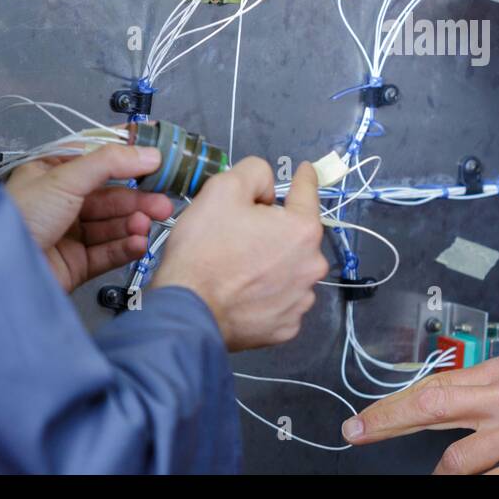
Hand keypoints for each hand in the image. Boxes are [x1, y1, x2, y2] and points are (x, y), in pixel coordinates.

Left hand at [5, 144, 173, 292]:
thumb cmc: (15, 220)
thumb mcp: (64, 178)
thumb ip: (110, 162)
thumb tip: (147, 152)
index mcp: (52, 174)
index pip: (98, 159)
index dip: (128, 158)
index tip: (157, 158)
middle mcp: (61, 202)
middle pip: (111, 196)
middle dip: (138, 199)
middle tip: (163, 201)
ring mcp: (69, 234)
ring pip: (113, 224)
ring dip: (133, 223)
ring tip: (146, 223)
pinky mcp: (76, 263)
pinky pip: (109, 251)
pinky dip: (126, 246)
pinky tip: (137, 242)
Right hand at [151, 157, 328, 351]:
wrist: (186, 312)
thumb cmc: (204, 249)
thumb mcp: (222, 188)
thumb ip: (254, 173)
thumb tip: (268, 188)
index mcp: (303, 229)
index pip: (307, 192)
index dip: (303, 178)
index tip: (305, 171)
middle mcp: (312, 265)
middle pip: (296, 234)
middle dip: (276, 228)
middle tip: (241, 232)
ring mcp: (301, 300)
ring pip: (290, 268)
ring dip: (273, 263)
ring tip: (238, 267)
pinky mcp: (286, 326)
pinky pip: (280, 299)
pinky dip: (266, 293)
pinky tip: (243, 293)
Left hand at [341, 351, 498, 473]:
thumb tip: (473, 397)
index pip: (437, 383)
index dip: (394, 402)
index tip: (367, 415)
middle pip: (430, 407)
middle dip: (386, 422)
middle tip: (357, 433)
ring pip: (456, 459)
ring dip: (444, 473)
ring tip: (443, 478)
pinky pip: (493, 484)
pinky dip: (484, 486)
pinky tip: (488, 483)